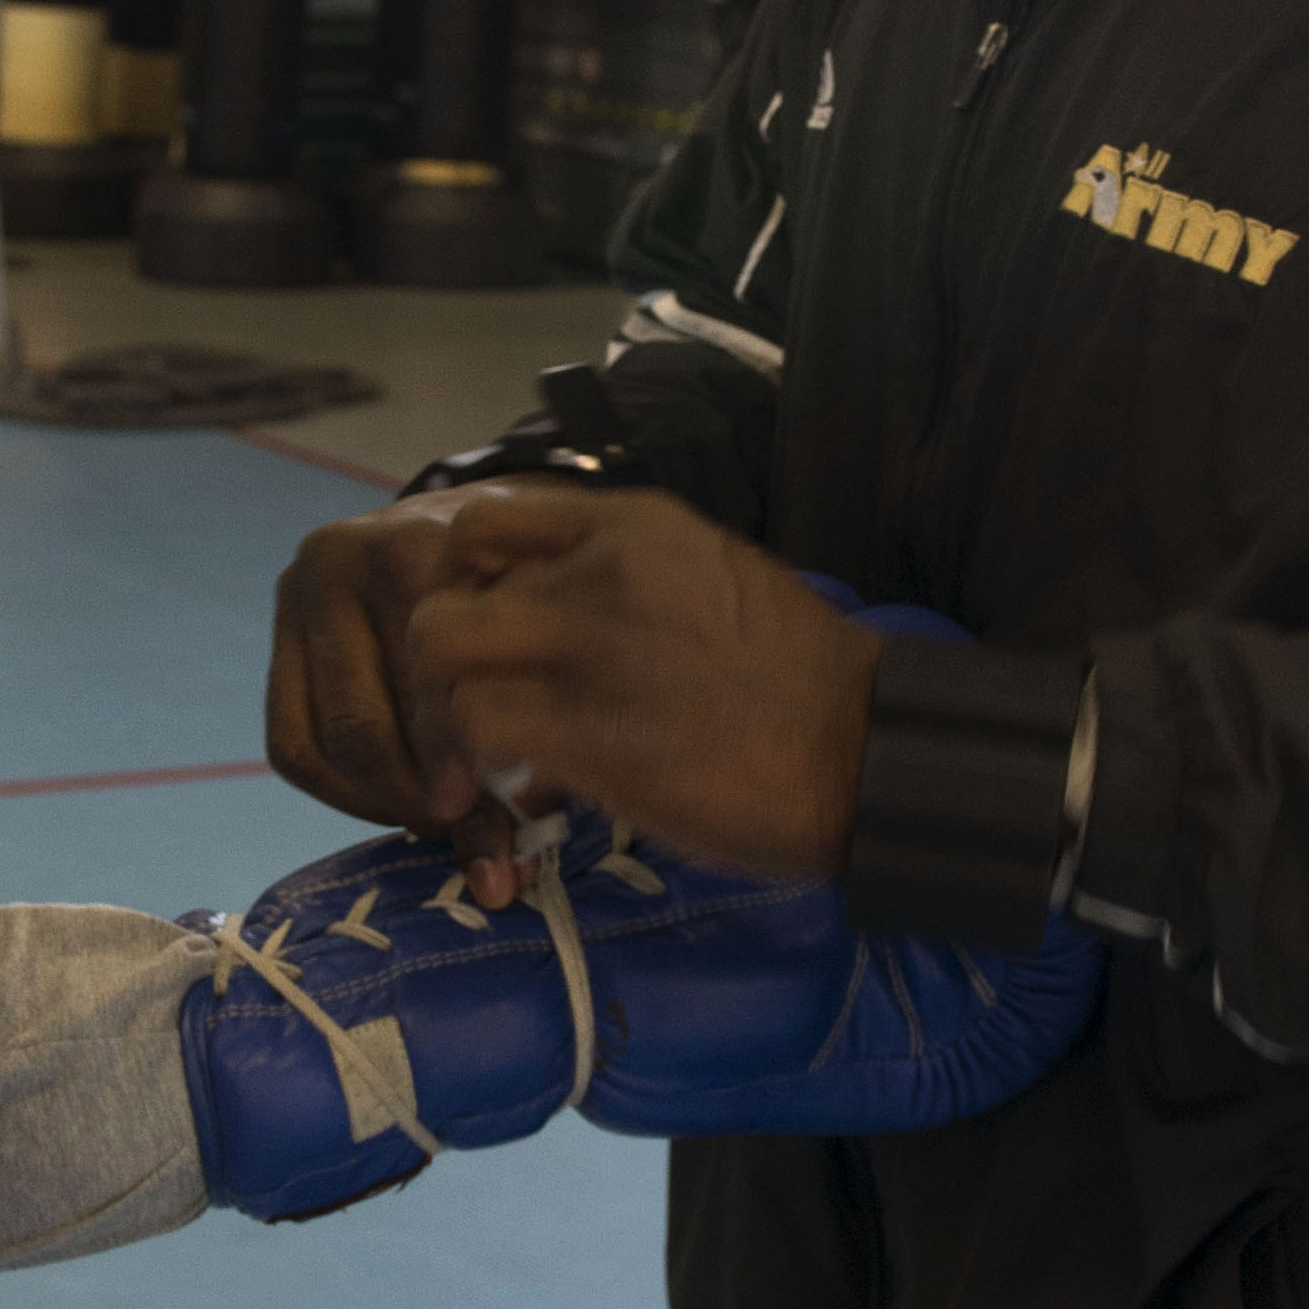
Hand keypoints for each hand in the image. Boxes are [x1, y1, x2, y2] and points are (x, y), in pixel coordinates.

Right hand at [267, 482, 590, 903]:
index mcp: (434, 543)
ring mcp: (304, 587)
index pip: (432, 687)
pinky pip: (291, 744)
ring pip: (327, 740)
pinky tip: (392, 797)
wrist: (487, 521)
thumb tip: (498, 885)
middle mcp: (353, 553)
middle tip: (459, 821)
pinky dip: (341, 792)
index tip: (496, 810)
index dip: (461, 765)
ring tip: (433, 815)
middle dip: (418, 795)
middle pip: (369, 725)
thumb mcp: (545, 646)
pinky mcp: (281, 625)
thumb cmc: (534, 591)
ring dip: (382, 801)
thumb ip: (531, 746)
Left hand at [400, 493, 878, 884]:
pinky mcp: (591, 734)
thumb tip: (552, 608)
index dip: (459, 580)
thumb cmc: (798, 674)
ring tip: (488, 756)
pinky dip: (479, 767)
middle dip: (442, 661)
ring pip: (446, 662)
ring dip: (453, 716)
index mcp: (632, 525)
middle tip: (471, 706)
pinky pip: (482, 734)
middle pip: (447, 595)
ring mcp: (592, 651)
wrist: (866, 747)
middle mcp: (599, 573)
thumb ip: (623, 574)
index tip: (484, 629)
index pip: (484, 519)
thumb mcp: (709, 574)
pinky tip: (514, 790)